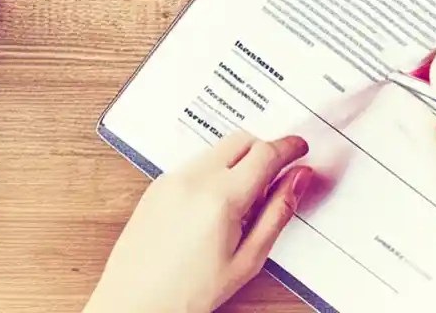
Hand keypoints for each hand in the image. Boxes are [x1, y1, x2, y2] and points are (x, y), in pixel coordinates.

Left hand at [85, 133, 312, 312]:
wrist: (134, 303)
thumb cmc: (187, 293)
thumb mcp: (247, 259)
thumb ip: (278, 212)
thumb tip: (299, 179)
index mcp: (221, 198)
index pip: (266, 153)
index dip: (290, 148)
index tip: (301, 150)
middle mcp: (193, 180)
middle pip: (243, 139)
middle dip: (266, 150)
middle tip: (277, 177)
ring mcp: (172, 179)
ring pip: (219, 149)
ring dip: (240, 161)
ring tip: (242, 204)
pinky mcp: (158, 185)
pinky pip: (197, 163)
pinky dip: (215, 171)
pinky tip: (216, 207)